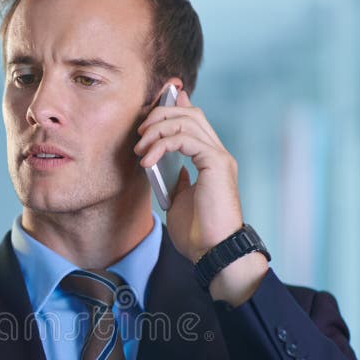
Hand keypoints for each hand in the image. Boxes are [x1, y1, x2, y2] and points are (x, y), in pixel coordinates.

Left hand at [135, 90, 267, 304]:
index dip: (173, 107)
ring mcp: (219, 157)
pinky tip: (147, 161)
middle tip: (140, 132)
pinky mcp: (216, 163)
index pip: (194, 121)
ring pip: (187, 120)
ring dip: (158, 129)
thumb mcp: (178, 201)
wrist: (212, 252)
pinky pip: (185, 139)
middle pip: (190, 113)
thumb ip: (174, 180)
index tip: (148, 111)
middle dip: (161, 114)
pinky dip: (162, 145)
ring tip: (140, 148)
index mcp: (210, 160)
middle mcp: (218, 154)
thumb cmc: (197, 234)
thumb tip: (165, 167)